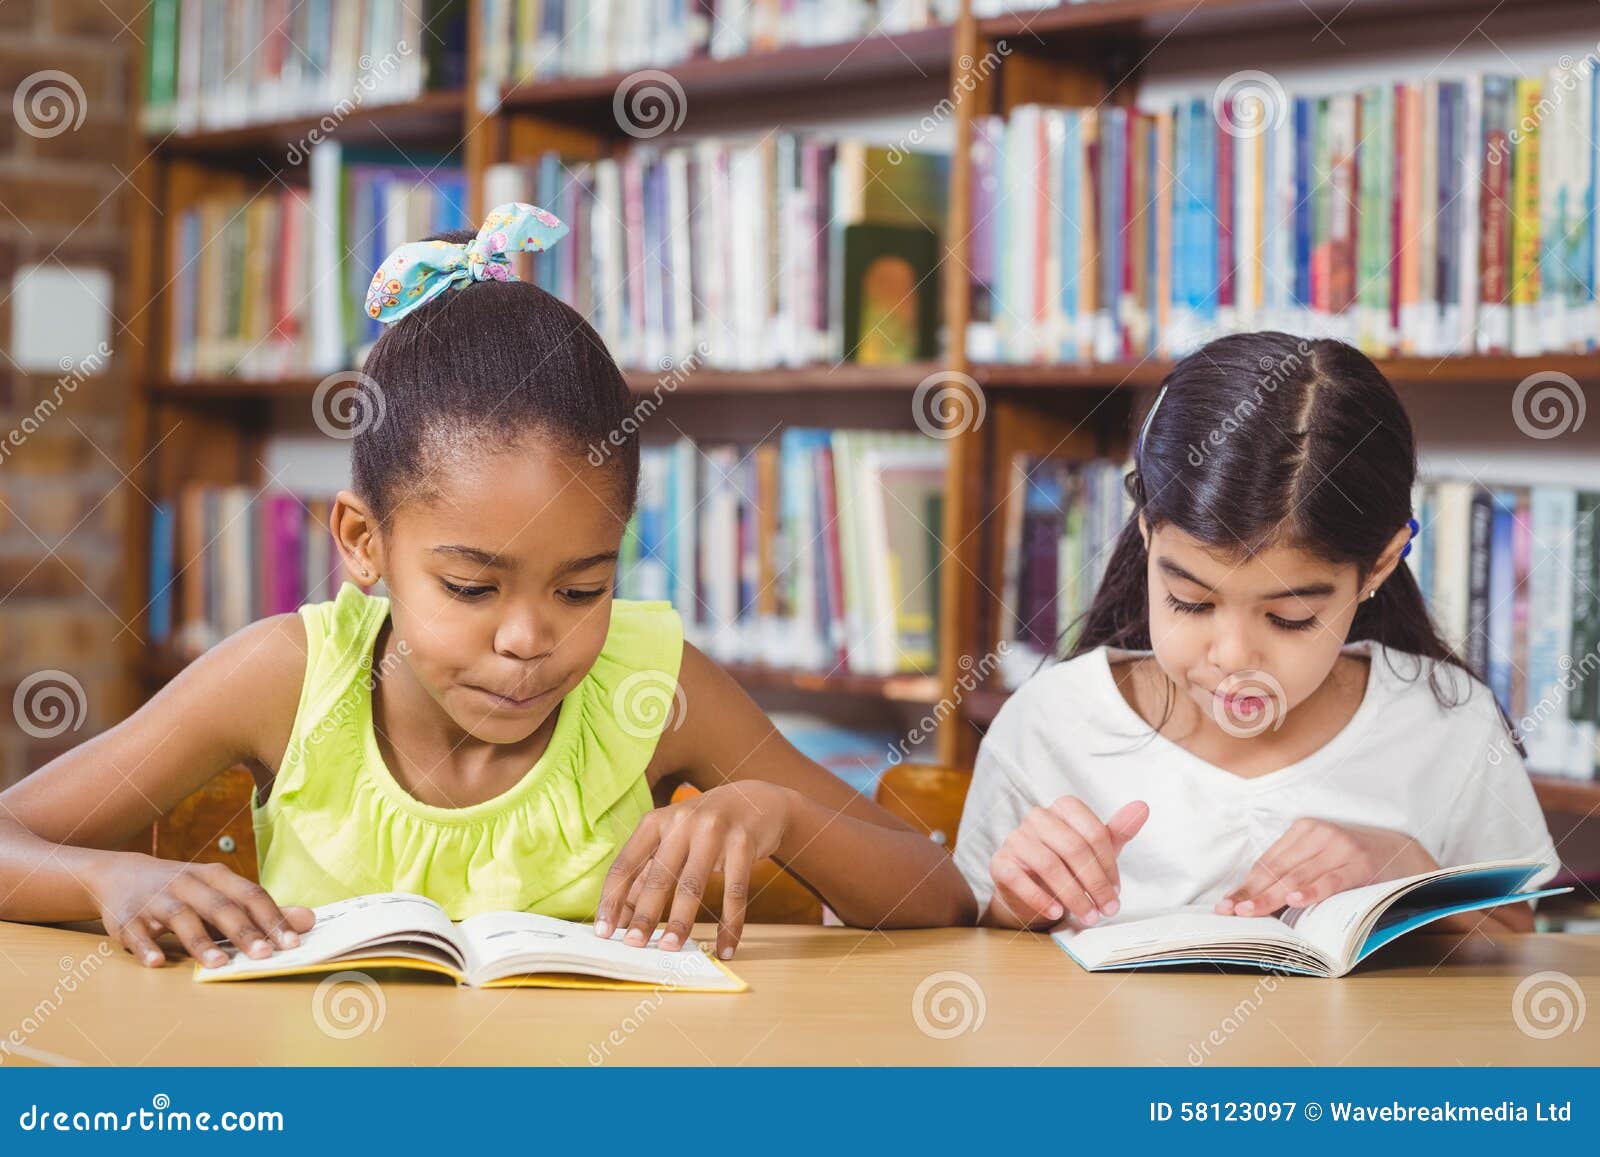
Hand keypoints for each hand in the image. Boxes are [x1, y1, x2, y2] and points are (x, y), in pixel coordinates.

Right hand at [89, 854, 314, 967]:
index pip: (250, 894)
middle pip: (220, 906)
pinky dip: (146, 947)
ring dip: (200, 941)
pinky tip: (157, 962)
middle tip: (264, 954)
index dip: (272, 918)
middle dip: (243, 931)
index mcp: (216, 876)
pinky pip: (137, 932)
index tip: (292, 943)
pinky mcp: (127, 917)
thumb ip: (262, 910)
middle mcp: (188, 883)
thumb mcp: (222, 892)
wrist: (121, 873)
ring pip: (181, 918)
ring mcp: (156, 899)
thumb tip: (308, 921)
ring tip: (218, 964)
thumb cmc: (185, 889)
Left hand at [595, 781, 793, 959]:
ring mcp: (714, 830)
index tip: (603, 930)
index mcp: (656, 822)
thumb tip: (620, 919)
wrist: (757, 800)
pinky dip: (730, 924)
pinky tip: (725, 948)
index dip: (612, 898)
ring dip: (681, 922)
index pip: (626, 863)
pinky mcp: (744, 842)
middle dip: (644, 914)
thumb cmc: (704, 827)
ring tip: (670, 948)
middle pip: (659, 876)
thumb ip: (647, 875)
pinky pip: (735, 891)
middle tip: (633, 945)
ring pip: (693, 884)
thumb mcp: (672, 841)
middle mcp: (682, 821)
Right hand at [988, 797, 1148, 929]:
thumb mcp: (1096, 850)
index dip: (1109, 865)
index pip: (1093, 832)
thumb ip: (1118, 830)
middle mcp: (1037, 817)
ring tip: (1088, 916)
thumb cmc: (1068, 865)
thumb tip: (1142, 807)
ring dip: (1073, 896)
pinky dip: (1040, 898)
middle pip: (1073, 848)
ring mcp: (1015, 838)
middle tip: (1107, 909)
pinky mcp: (999, 862)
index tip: (1116, 891)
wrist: (1030, 889)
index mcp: (1063, 808)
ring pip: (1048, 864)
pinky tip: (1056, 913)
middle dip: (1095, 884)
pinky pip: (1018, 878)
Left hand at [1217, 819, 1436, 915]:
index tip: (1226, 904)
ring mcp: (1339, 847)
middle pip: (1276, 870)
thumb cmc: (1353, 860)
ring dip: (1271, 897)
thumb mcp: (1321, 859)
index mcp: (1303, 830)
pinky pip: (1330, 881)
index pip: (1267, 862)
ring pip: (1297, 876)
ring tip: (1251, 911)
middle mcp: (1318, 834)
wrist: (1404, 853)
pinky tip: (1295, 901)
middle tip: (1231, 912)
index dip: (1245, 885)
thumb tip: (1254, 899)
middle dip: (1251, 894)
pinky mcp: (1359, 862)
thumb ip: (1293, 872)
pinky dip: (1311, 891)